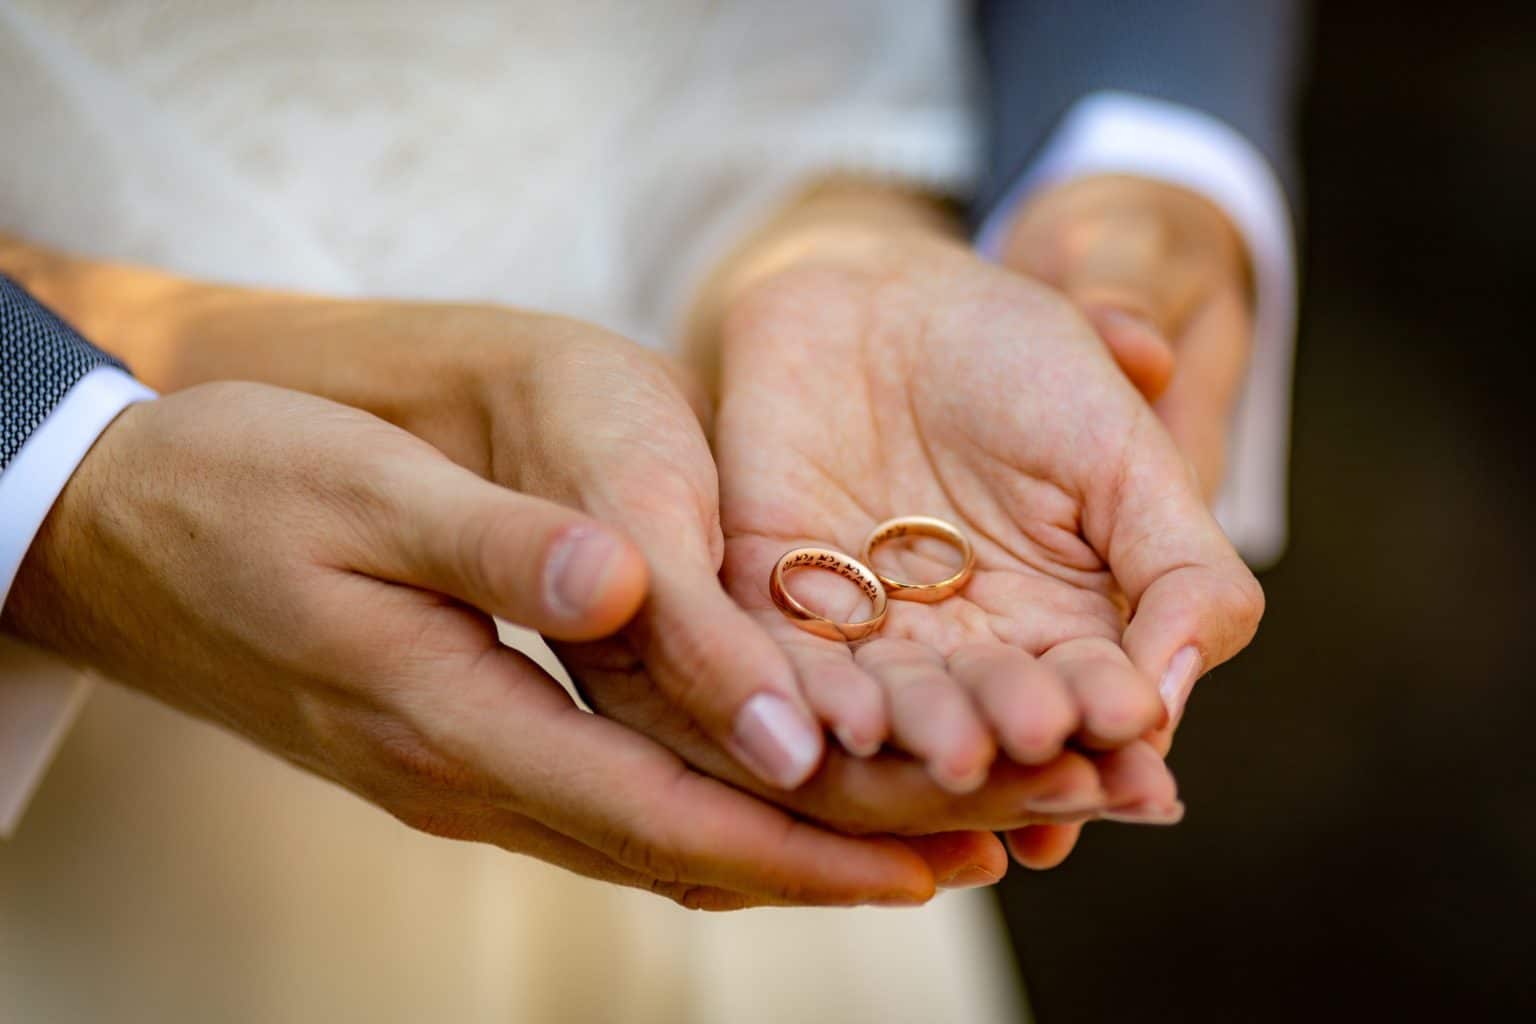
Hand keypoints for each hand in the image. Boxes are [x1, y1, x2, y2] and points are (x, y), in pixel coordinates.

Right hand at [2, 382, 997, 906]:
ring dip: (790, 844)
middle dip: (835, 859)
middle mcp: (473, 773)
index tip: (933, 852)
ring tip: (922, 828)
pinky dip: (714, 809)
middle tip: (984, 848)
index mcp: (457, 717)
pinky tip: (775, 787)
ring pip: (657, 836)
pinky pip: (615, 804)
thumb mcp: (356, 495)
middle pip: (684, 847)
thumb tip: (619, 586)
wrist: (119, 531)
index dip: (804, 841)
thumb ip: (493, 547)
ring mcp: (466, 768)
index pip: (661, 813)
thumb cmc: (234, 492)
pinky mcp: (463, 742)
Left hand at [699, 188, 1263, 862]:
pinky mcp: (776, 605)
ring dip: (923, 737)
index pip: (1092, 703)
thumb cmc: (1020, 363)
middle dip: (1015, 738)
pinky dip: (818, 700)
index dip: (1111, 721)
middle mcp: (964, 655)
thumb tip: (1172, 694)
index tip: (1128, 722)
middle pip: (991, 725)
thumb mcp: (1125, 452)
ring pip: (896, 714)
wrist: (880, 291)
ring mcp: (870, 636)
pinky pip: (791, 670)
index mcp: (1061, 632)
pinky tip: (849, 718)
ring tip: (952, 750)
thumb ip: (1181, 573)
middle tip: (1031, 739)